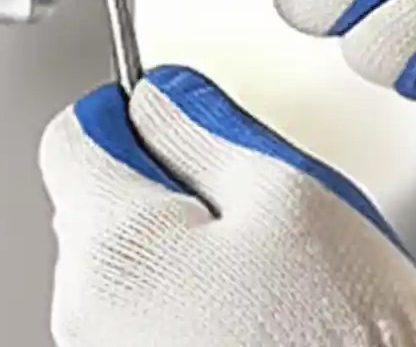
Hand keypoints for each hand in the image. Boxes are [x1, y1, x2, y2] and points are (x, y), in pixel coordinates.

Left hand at [39, 67, 415, 346]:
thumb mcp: (291, 196)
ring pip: (125, 261)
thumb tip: (159, 93)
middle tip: (252, 212)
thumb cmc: (342, 342)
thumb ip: (204, 126)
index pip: (73, 134)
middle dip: (164, 187)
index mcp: (110, 246)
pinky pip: (142, 314)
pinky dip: (188, 302)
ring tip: (269, 280)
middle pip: (97, 200)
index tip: (177, 120)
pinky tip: (256, 322)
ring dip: (182, 250)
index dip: (130, 113)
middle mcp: (84, 309)